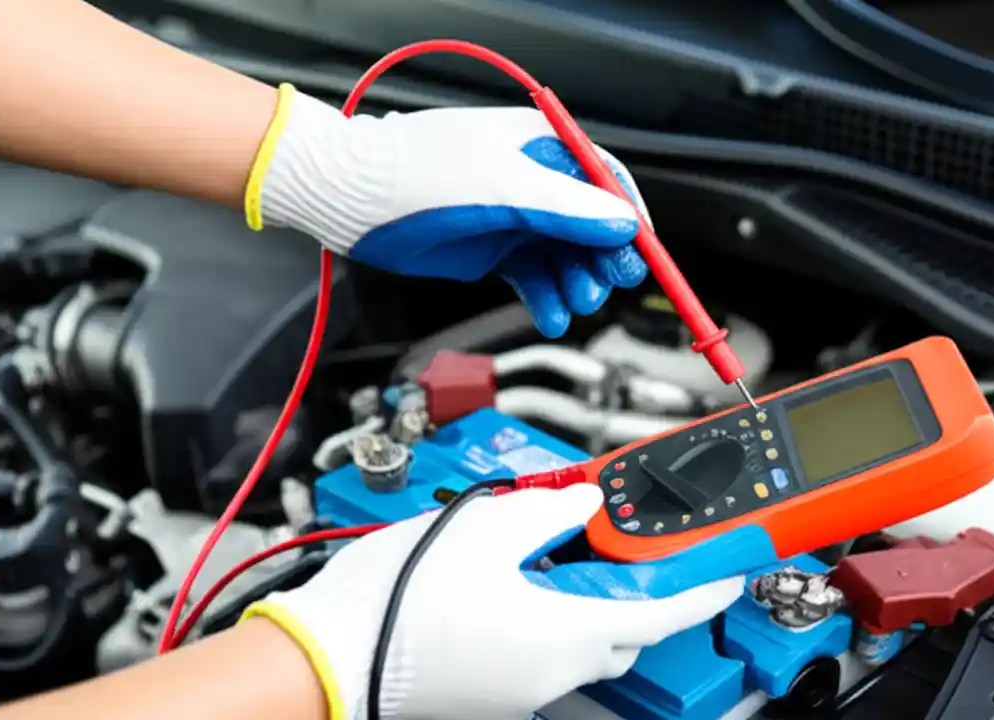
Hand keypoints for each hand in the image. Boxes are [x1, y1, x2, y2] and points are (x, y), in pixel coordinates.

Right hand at [242, 485, 773, 719]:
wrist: (329, 658)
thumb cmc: (397, 600)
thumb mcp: (485, 527)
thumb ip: (551, 511)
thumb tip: (587, 503)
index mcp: (568, 631)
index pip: (665, 609)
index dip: (706, 581)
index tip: (733, 563)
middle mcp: (555, 670)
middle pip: (625, 625)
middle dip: (634, 583)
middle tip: (625, 540)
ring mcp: (523, 689)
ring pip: (582, 638)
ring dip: (586, 598)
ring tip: (552, 552)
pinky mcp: (494, 693)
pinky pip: (542, 652)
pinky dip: (546, 616)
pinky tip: (511, 583)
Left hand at [248, 85, 650, 337]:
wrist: (352, 197)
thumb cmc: (417, 172)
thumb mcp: (502, 187)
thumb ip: (566, 208)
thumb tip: (622, 223)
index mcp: (541, 147)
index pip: (605, 181)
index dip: (628, 218)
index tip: (641, 253)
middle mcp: (533, 180)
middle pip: (591, 225)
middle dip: (601, 258)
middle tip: (603, 287)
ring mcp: (514, 217)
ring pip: (564, 257)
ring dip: (574, 283)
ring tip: (574, 305)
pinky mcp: (494, 250)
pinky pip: (533, 278)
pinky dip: (545, 298)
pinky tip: (550, 315)